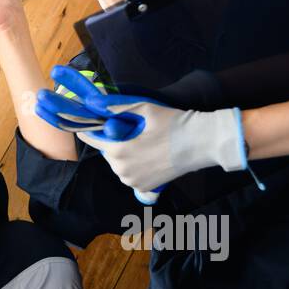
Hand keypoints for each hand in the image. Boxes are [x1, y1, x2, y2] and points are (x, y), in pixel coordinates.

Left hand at [36, 65, 247, 199]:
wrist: (202, 143)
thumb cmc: (172, 121)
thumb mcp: (143, 108)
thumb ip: (114, 105)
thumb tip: (89, 101)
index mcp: (117, 150)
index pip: (89, 137)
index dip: (87, 125)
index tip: (86, 117)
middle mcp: (120, 169)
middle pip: (104, 148)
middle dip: (111, 138)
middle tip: (130, 127)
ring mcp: (131, 180)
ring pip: (116, 160)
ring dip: (122, 150)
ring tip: (143, 139)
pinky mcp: (142, 187)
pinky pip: (127, 172)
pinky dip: (132, 163)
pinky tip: (148, 153)